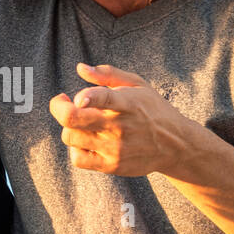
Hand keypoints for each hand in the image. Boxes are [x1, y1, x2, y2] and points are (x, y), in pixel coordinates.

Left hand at [49, 62, 194, 176]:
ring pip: (70, 137)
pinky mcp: (112, 166)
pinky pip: (78, 159)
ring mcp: (114, 148)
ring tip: (80, 122)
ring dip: (69, 127)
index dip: (86, 97)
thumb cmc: (152, 109)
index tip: (77, 98)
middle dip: (59, 107)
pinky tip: (85, 141)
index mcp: (127, 103)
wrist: (175, 145)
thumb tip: (80, 68)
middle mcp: (119, 126)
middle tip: (61, 102)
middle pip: (73, 119)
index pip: (104, 98)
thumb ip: (108, 74)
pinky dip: (75, 149)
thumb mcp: (138, 84)